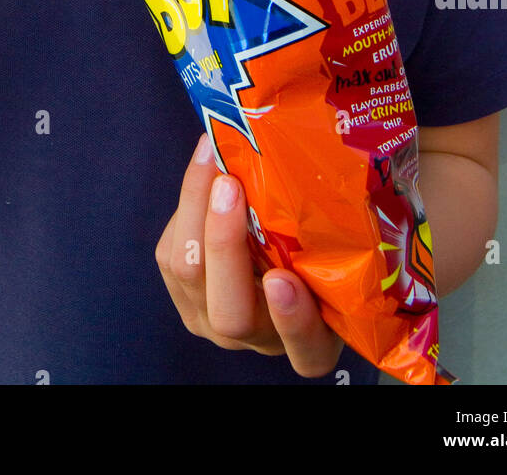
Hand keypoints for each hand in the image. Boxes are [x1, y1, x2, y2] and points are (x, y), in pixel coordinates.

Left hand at [156, 134, 344, 377]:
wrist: (277, 256)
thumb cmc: (317, 252)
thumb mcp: (336, 251)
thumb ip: (330, 235)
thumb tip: (313, 171)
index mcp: (309, 339)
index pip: (306, 349)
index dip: (293, 320)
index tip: (283, 279)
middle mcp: (257, 338)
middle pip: (230, 313)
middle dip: (224, 245)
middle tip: (231, 184)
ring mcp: (211, 320)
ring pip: (188, 275)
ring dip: (195, 208)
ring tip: (212, 155)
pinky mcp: (181, 294)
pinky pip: (170, 253)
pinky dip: (185, 205)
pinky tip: (204, 168)